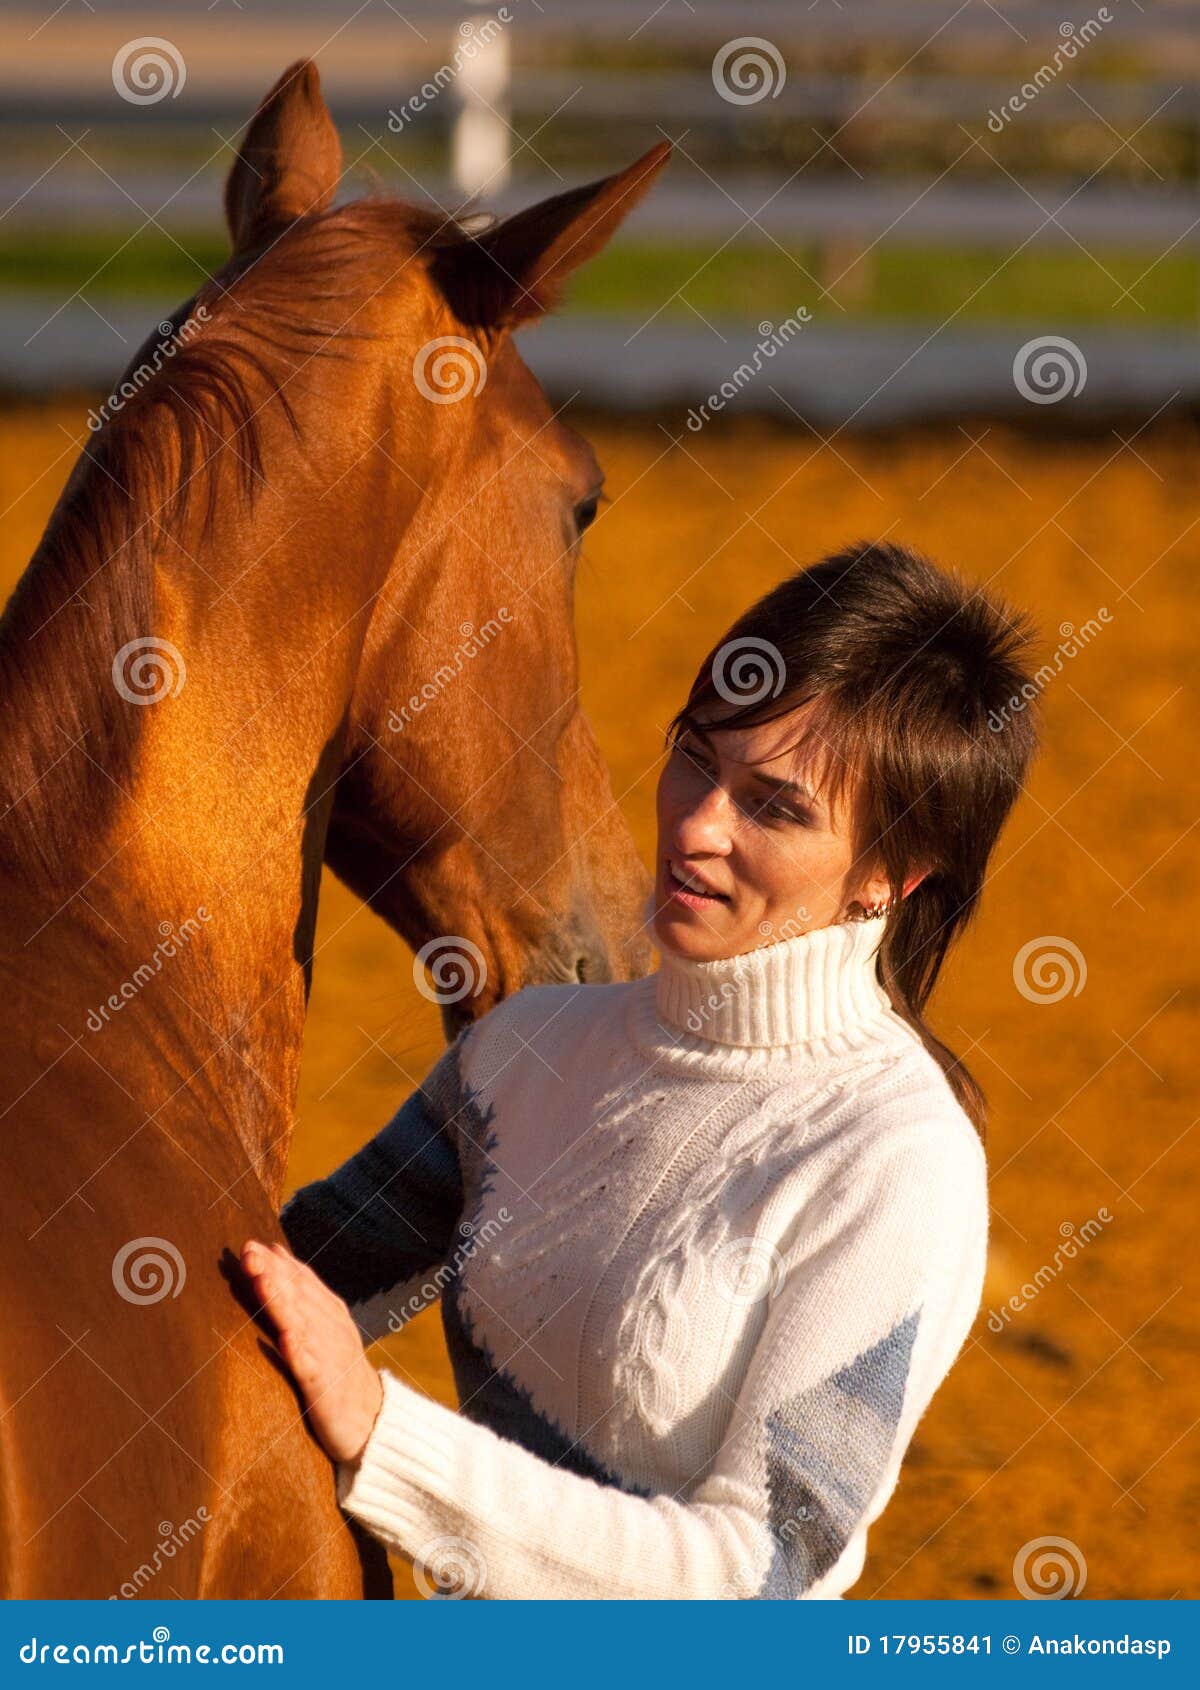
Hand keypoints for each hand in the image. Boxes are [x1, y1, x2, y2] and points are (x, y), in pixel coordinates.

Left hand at [241, 1239, 383, 1464]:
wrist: (374, 1420)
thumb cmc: (338, 1372)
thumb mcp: (324, 1329)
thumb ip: (302, 1295)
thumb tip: (274, 1257)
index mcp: (329, 1313)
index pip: (302, 1280)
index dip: (278, 1262)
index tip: (251, 1244)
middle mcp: (330, 1328)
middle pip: (300, 1295)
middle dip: (274, 1272)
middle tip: (250, 1252)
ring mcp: (329, 1356)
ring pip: (302, 1322)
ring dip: (282, 1301)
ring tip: (263, 1281)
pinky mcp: (326, 1387)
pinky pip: (311, 1368)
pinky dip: (299, 1351)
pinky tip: (286, 1339)